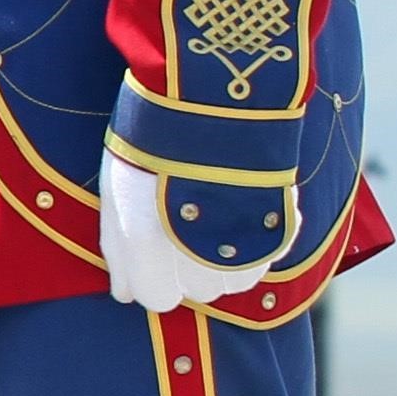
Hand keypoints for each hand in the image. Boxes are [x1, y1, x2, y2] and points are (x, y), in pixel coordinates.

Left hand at [98, 146, 264, 317]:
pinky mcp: (280, 227)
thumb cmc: (152, 142)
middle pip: (200, 292)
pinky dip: (259, 243)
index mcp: (147, 243)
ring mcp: (243, 243)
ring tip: (214, 213)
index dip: (153, 278)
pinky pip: (269, 257)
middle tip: (184, 222)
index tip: (154, 252)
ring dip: (226, 259)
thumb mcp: (116, 192)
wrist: (211, 95)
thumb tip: (125, 295)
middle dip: (189, 268)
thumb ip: (117, 249)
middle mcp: (198, 254)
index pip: (157, 300)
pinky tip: (243, 209)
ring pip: (238, 281)